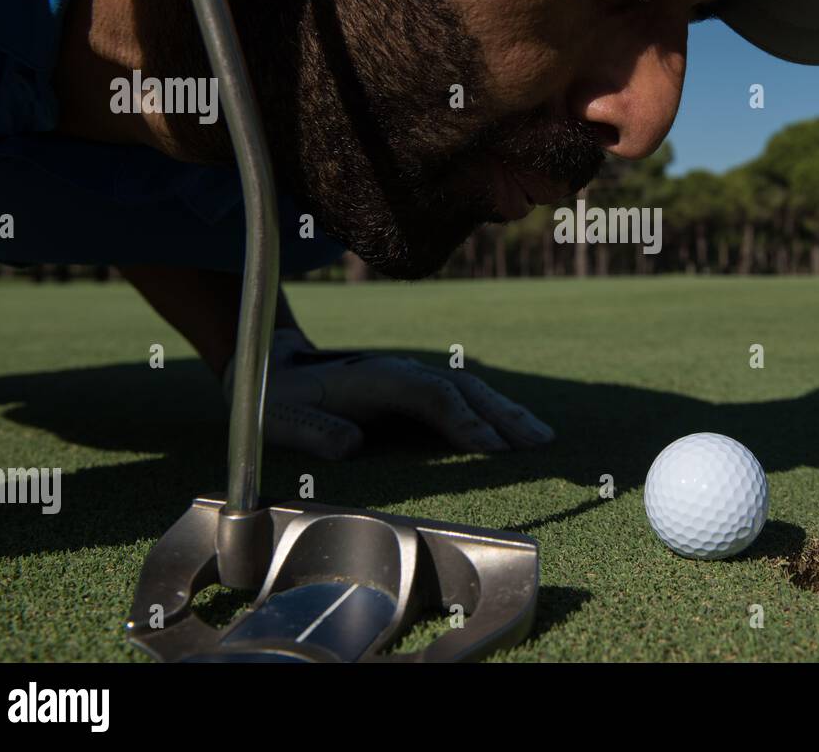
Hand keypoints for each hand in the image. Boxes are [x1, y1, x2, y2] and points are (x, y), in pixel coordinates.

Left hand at [223, 329, 555, 459]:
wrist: (274, 369)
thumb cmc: (281, 402)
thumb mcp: (283, 418)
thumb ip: (314, 431)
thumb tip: (350, 444)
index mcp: (375, 377)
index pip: (430, 395)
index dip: (463, 420)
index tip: (492, 448)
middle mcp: (403, 371)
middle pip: (464, 388)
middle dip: (504, 415)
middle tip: (540, 445)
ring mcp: (414, 377)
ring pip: (471, 390)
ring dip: (508, 412)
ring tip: (544, 438)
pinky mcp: (418, 389)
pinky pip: (465, 397)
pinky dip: (495, 411)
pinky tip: (518, 428)